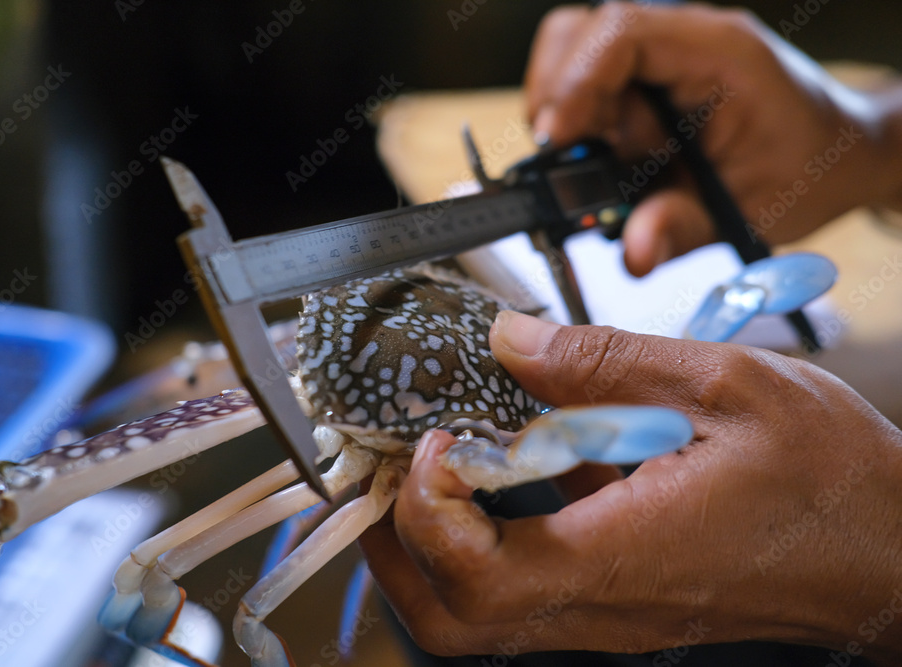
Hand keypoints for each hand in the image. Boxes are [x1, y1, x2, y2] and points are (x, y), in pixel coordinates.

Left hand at [359, 311, 901, 662]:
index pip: (479, 574)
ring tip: (425, 460)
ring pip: (476, 615)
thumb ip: (607, 363)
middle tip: (388, 460)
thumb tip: (511, 340)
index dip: (428, 508)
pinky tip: (504, 470)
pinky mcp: (620, 601)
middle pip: (452, 617)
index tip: (434, 436)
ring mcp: (609, 613)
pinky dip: (484, 539)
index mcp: (627, 554)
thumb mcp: (726, 387)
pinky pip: (524, 591)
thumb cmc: (834, 480)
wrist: (893, 553)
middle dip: (396, 541)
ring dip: (429, 544)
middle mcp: (605, 601)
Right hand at [524, 3, 901, 275]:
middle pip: (577, 37)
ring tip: (595, 167)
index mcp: (714, 51)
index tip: (557, 139)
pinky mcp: (641, 81)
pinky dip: (580, 130)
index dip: (575, 82)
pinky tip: (608, 163)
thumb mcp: (750, 206)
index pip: (620, 33)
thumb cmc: (806, 165)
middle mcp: (678, 42)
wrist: (834, 152)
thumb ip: (685, 227)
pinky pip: (586, 91)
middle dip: (556, 100)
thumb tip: (632, 253)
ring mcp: (656, 59)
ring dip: (566, 119)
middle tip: (564, 159)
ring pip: (570, 62)